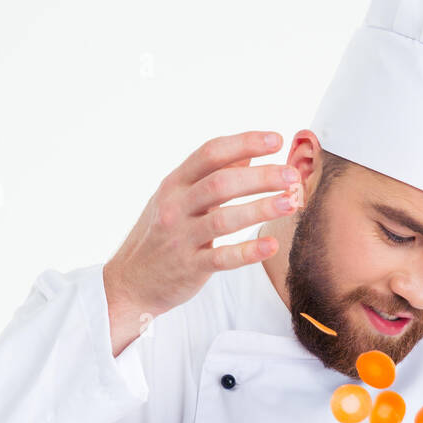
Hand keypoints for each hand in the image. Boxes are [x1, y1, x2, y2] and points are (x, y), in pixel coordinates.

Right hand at [102, 130, 300, 352]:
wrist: (130, 282)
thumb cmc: (160, 236)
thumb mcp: (177, 200)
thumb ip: (210, 177)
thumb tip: (248, 153)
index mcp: (174, 184)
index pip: (210, 154)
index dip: (245, 143)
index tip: (276, 140)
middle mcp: (175, 207)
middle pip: (221, 182)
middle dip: (261, 176)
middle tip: (292, 176)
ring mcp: (180, 238)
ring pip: (223, 219)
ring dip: (260, 208)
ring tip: (291, 202)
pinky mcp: (189, 268)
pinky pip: (222, 258)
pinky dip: (248, 251)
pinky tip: (271, 245)